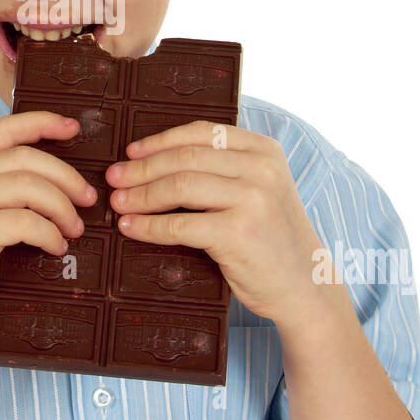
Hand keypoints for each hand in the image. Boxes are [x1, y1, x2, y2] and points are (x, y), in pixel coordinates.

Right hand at [0, 110, 96, 352]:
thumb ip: (11, 194)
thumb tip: (66, 178)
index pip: (5, 128)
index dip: (42, 122)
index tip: (74, 129)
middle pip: (24, 157)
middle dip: (66, 175)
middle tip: (89, 199)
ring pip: (27, 185)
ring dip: (62, 207)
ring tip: (75, 228)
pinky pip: (24, 220)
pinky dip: (50, 233)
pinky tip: (56, 247)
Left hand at [104, 120, 351, 332]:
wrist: (305, 287)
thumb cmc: (272, 238)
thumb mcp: (261, 190)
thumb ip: (226, 169)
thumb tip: (158, 159)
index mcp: (265, 150)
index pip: (202, 132)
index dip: (160, 140)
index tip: (132, 152)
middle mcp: (262, 169)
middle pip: (184, 158)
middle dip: (142, 168)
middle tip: (114, 179)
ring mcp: (253, 200)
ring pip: (178, 186)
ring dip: (140, 195)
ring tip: (118, 202)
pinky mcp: (238, 234)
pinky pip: (179, 225)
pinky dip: (148, 226)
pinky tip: (131, 228)